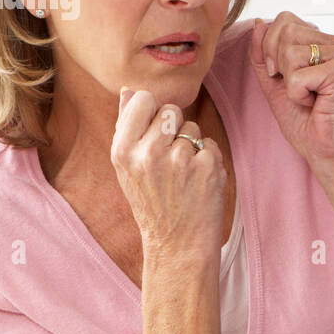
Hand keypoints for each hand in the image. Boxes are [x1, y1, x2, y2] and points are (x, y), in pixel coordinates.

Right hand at [111, 86, 226, 258]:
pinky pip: (210, 144)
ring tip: (181, 174)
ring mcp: (180, 159)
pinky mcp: (207, 166)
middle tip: (168, 159)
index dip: (152, 111)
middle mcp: (149, 153)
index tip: (153, 130)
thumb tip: (129, 90)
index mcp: (123, 151)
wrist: (177, 243)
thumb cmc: (151, 202)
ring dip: (191, 145)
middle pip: (171, 110)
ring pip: (192, 127)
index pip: (144, 99)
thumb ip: (127, 128)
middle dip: (173, 128)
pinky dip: (207, 160)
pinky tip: (197, 181)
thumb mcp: (127, 168)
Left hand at [251, 12, 333, 173]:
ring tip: (309, 95)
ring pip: (289, 51)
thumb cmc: (307, 121)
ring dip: (290, 82)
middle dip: (279, 63)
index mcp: (323, 41)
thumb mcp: (273, 81)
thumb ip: (263, 53)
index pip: (285, 20)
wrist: (326, 150)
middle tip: (299, 87)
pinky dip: (298, 95)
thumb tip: (258, 24)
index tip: (286, 76)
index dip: (272, 48)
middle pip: (285, 29)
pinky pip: (297, 75)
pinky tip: (315, 102)